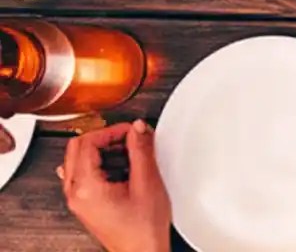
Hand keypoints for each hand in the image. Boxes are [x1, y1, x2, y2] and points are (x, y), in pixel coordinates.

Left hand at [60, 120, 171, 251]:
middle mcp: (75, 193)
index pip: (87, 143)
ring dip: (103, 151)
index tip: (131, 131)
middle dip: (105, 138)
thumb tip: (138, 128)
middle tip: (129, 138)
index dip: (111, 131)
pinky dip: (100, 165)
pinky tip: (121, 168)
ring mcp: (78, 200)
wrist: (141, 251)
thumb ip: (141, 151)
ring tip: (129, 154)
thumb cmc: (143, 228)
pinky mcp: (85, 203)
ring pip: (79, 161)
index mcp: (86, 187)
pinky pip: (83, 174)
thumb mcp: (148, 182)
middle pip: (77, 149)